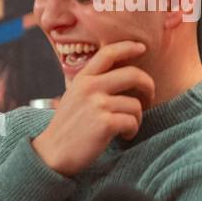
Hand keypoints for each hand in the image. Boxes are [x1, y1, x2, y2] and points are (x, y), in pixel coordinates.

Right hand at [32, 41, 154, 176]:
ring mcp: (97, 105)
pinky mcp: (104, 123)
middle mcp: (89, 88)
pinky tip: (123, 136)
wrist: (52, 153)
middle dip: (148, 86)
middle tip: (148, 98)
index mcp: (82, 79)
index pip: (108, 53)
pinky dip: (132, 131)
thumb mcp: (74, 97)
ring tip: (126, 127)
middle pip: (132, 74)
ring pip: (135, 104)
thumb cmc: (68, 127)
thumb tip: (123, 75)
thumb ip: (92, 84)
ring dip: (137, 118)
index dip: (128, 47)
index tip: (141, 48)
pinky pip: (132, 121)